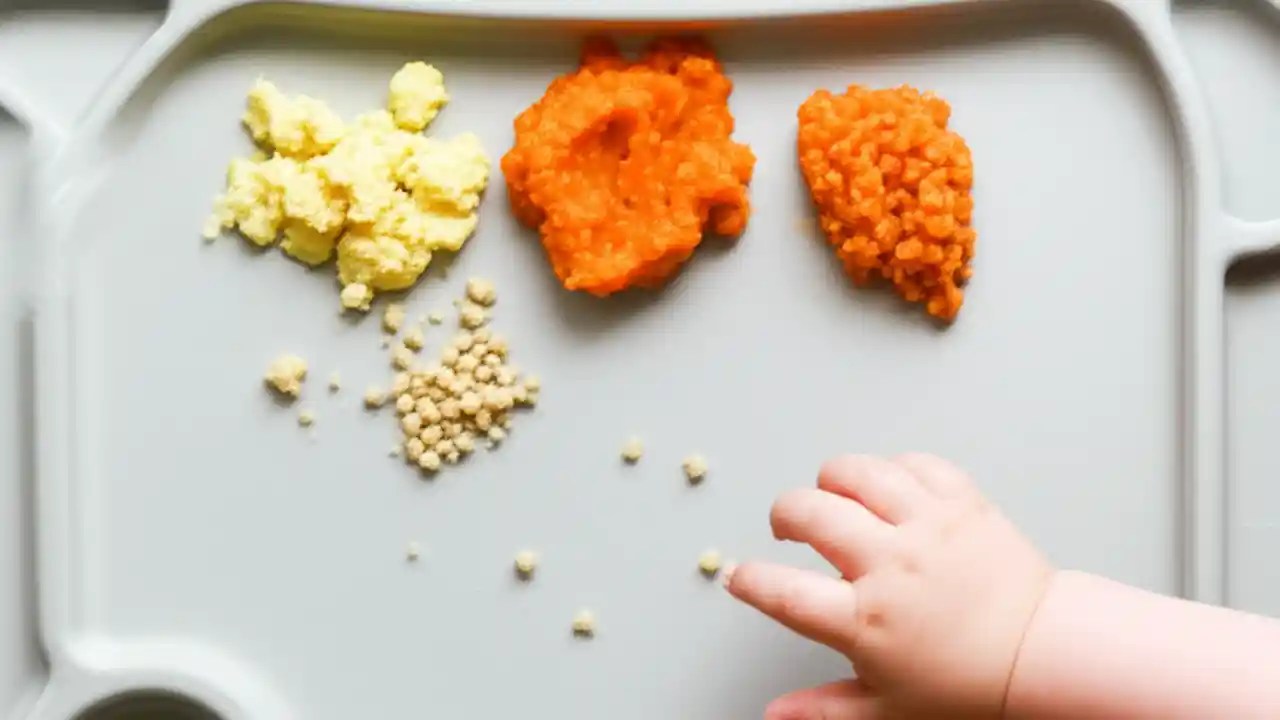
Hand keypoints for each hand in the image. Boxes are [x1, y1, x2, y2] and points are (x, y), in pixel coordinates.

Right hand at [726, 454, 1052, 719]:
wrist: (1044, 655)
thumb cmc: (971, 685)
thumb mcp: (887, 709)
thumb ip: (823, 708)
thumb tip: (775, 715)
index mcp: (866, 621)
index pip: (783, 591)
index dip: (750, 579)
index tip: (740, 575)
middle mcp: (890, 565)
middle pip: (808, 513)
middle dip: (784, 515)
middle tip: (790, 528)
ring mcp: (926, 527)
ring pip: (855, 472)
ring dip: (833, 480)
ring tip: (836, 498)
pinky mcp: (960, 502)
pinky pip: (912, 463)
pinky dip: (892, 469)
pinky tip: (889, 490)